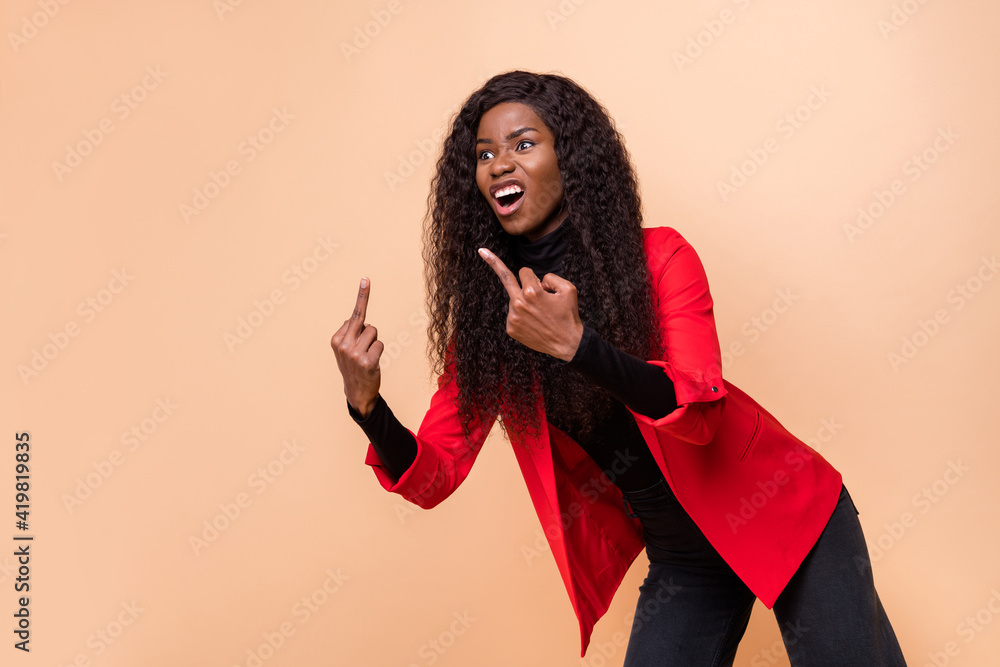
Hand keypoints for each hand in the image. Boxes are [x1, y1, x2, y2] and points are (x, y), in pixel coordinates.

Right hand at [330, 277, 382, 417]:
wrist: (357, 393)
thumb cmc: (355, 366)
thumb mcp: (347, 348)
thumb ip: (352, 332)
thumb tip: (362, 319)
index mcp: (335, 339)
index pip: (354, 316)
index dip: (361, 300)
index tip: (365, 279)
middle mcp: (342, 344)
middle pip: (362, 320)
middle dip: (364, 306)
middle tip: (365, 287)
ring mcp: (354, 353)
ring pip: (374, 332)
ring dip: (375, 343)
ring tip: (368, 356)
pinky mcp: (367, 361)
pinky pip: (380, 344)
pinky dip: (380, 352)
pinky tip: (372, 363)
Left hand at [478, 248, 583, 360]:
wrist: (567, 344)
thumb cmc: (569, 315)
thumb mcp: (568, 289)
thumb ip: (551, 276)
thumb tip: (537, 280)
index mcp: (532, 291)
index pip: (524, 271)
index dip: (534, 276)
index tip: (538, 282)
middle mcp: (518, 303)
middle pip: (506, 277)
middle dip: (494, 262)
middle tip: (481, 250)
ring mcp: (512, 317)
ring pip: (514, 298)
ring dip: (524, 301)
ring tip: (540, 315)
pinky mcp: (510, 328)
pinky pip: (513, 313)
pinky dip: (522, 315)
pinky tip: (534, 323)